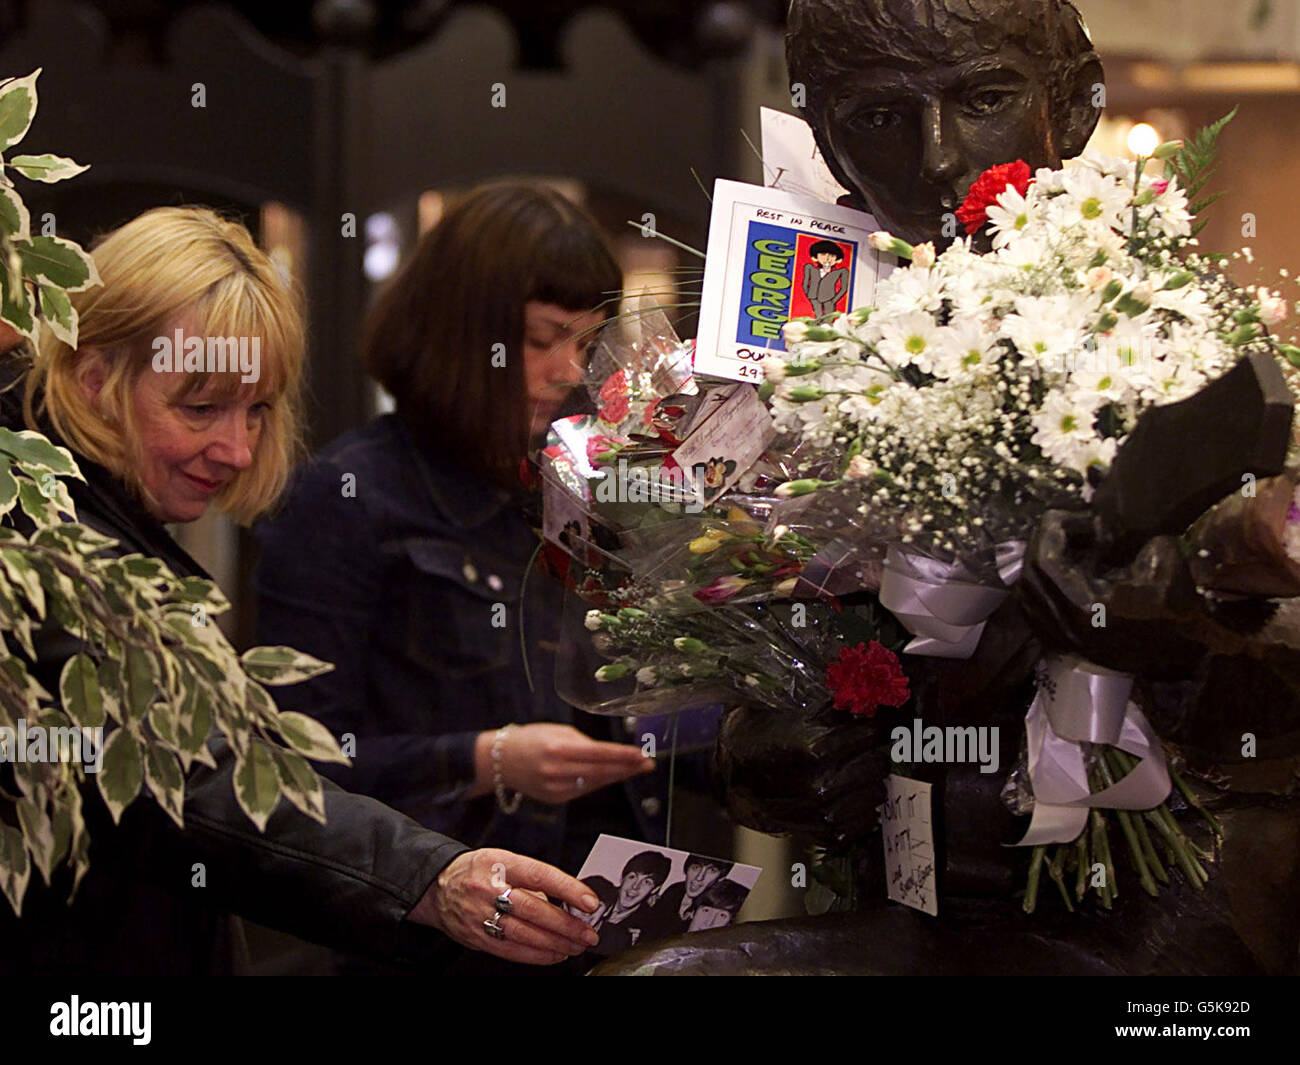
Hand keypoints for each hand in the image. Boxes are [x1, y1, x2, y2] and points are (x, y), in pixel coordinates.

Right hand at [407, 848, 600, 963]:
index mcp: (501, 863)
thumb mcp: (504, 859)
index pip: (540, 875)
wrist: (437, 886)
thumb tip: (567, 900)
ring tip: (576, 945)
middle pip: (534, 910)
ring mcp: (480, 915)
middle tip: (588, 932)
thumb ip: (533, 878)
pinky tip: (555, 954)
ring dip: (556, 943)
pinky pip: (511, 950)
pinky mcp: (476, 937)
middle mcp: (489, 889)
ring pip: (524, 934)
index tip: (590, 902)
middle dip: (566, 925)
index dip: (568, 889)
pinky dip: (537, 955)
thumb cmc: (479, 871)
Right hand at [475, 723, 654, 804]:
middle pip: (601, 772)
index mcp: (558, 749)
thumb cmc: (532, 739)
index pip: (599, 754)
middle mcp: (557, 771)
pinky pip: (583, 790)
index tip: (642, 754)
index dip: (623, 755)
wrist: (502, 760)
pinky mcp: (555, 799)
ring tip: (636, 769)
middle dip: (627, 768)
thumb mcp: (557, 731)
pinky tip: (613, 776)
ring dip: (617, 776)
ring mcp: (555, 788)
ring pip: (595, 784)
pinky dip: (599, 783)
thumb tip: (610, 753)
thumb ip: (583, 742)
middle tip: (648, 763)